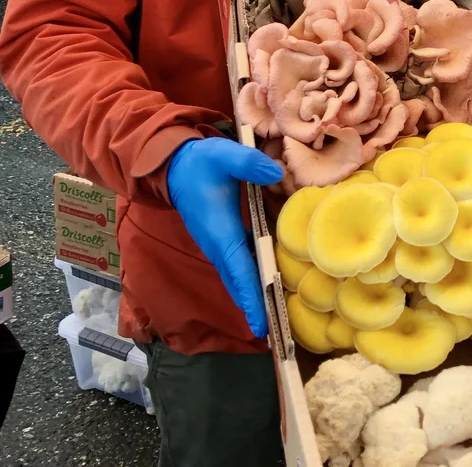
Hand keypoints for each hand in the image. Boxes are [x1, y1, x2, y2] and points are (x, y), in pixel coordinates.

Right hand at [167, 137, 284, 337]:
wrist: (176, 166)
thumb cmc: (202, 162)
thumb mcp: (226, 155)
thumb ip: (249, 163)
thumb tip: (276, 173)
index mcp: (220, 232)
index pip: (239, 269)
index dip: (252, 294)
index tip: (261, 322)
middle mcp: (219, 245)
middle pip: (239, 282)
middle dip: (256, 307)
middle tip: (275, 334)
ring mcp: (219, 245)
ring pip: (239, 277)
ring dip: (255, 297)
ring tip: (275, 319)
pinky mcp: (223, 240)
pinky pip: (239, 267)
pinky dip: (252, 281)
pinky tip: (267, 287)